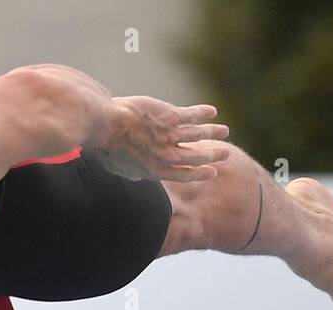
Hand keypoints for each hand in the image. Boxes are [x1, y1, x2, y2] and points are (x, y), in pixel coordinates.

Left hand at [89, 97, 229, 182]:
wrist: (106, 125)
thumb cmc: (106, 147)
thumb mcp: (120, 168)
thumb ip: (133, 173)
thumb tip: (137, 175)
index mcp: (156, 171)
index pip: (184, 174)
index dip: (200, 173)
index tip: (212, 172)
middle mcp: (167, 156)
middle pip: (197, 156)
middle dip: (214, 155)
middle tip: (226, 153)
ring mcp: (170, 135)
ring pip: (198, 135)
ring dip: (213, 132)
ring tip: (224, 131)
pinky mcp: (170, 116)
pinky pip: (192, 115)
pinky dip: (203, 113)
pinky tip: (212, 112)